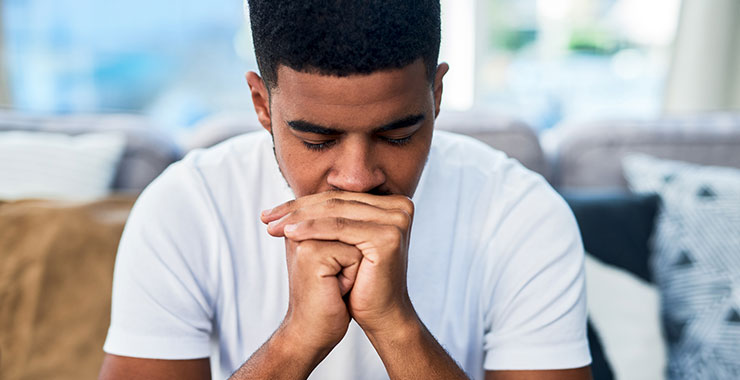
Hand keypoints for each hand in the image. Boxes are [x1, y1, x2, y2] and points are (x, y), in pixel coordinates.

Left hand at [262, 191, 416, 337]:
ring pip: (336, 213)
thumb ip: (332, 216)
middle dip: (297, 210)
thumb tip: (297, 199)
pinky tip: (290, 234)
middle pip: (337, 203)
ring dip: (300, 218)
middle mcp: (400, 207)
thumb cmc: (360, 282)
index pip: (340, 197)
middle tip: (267, 217)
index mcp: (393, 203)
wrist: (381, 314)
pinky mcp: (388, 235)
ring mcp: (397, 220)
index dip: (304, 203)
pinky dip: (312, 229)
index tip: (272, 212)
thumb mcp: (345, 242)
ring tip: (274, 226)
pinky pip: (340, 228)